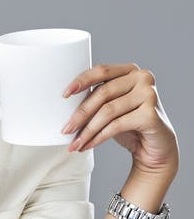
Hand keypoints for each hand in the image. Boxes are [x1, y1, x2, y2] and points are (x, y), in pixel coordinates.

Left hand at [61, 62, 179, 178]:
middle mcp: (143, 78)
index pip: (102, 70)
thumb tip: (65, 101)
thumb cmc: (130, 125)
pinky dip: (99, 137)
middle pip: (102, 93)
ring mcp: (149, 95)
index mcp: (131, 70)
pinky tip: (89, 144)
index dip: (81, 81)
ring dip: (87, 130)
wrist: (155, 147)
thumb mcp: (112, 107)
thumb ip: (98, 97)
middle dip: (80, 114)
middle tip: (66, 129)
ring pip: (108, 111)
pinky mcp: (150, 115)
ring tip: (75, 142)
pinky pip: (116, 125)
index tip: (64, 94)